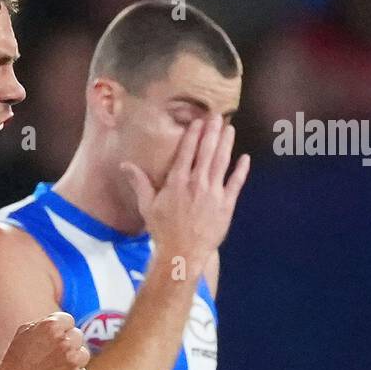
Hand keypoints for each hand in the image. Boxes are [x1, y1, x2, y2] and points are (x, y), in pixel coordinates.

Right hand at [0, 312, 88, 369]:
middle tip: (52, 356)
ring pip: (83, 355)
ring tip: (54, 369)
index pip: (68, 321)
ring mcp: (73, 362)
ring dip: (73, 360)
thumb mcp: (24, 332)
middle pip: (77, 336)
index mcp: (52, 326)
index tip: (52, 340)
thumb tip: (64, 322)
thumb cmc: (15, 359)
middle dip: (67, 343)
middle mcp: (65, 342)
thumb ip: (46, 323)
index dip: (60, 330)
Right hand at [122, 115, 249, 272]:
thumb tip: (125, 165)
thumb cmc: (162, 231)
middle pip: (206, 152)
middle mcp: (196, 183)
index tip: (199, 121)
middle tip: (218, 116)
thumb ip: (139, 182)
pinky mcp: (226, 205)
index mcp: (177, 182)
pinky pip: (236, 183)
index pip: (187, 152)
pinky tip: (244, 158)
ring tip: (230, 129)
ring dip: (226, 144)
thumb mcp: (147, 206)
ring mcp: (213, 193)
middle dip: (212, 132)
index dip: (194, 134)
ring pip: (222, 162)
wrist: (182, 253)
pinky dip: (241, 170)